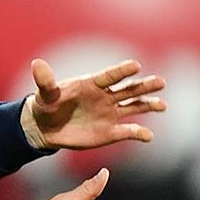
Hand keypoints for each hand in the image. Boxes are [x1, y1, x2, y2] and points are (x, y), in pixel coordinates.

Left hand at [25, 56, 166, 151]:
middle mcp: (105, 96)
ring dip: (149, 105)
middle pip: (129, 89)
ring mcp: (110, 113)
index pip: (110, 76)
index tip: (136, 66)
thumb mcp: (44, 94)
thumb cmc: (46, 105)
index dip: (122, 71)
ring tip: (162, 105)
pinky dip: (138, 133)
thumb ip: (45, 81)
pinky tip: (148, 136)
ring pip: (134, 107)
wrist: (46, 127)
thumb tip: (36, 63)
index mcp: (92, 83)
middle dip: (144, 86)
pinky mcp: (110, 132)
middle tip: (160, 82)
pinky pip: (127, 131)